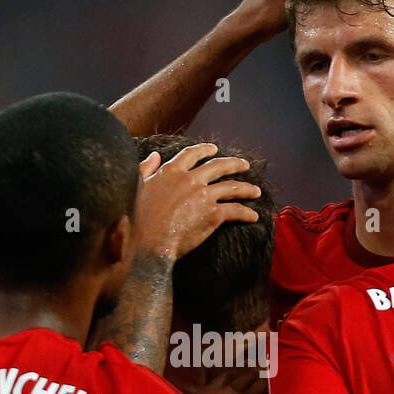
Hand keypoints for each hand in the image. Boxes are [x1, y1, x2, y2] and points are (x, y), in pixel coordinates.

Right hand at [134, 143, 260, 259]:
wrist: (148, 243)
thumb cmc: (139, 219)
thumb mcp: (138, 187)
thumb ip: (147, 169)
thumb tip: (155, 156)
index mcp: (171, 171)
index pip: (191, 154)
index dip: (205, 150)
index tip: (213, 150)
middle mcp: (190, 179)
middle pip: (218, 166)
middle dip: (234, 164)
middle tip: (244, 165)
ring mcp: (204, 195)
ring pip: (232, 187)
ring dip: (246, 188)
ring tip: (255, 191)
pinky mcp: (213, 214)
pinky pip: (235, 210)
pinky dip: (247, 213)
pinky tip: (253, 216)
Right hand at [180, 366, 268, 393]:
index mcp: (212, 391)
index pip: (223, 378)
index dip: (230, 374)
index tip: (234, 369)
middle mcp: (231, 392)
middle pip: (244, 378)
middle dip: (250, 373)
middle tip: (256, 370)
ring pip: (259, 385)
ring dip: (264, 382)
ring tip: (268, 379)